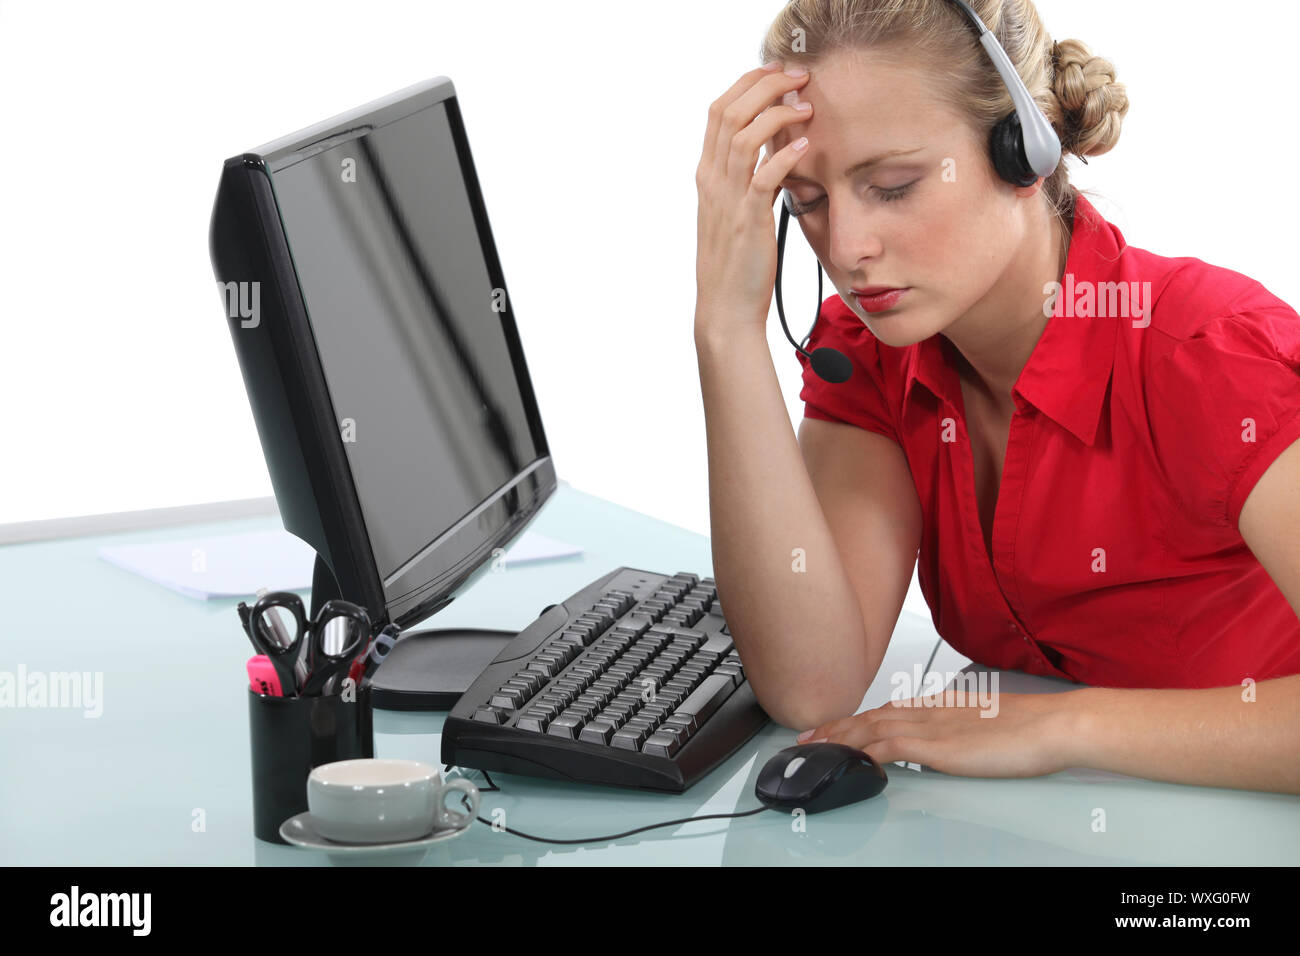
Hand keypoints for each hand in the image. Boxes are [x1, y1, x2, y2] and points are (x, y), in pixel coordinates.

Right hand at [694, 62, 813, 337]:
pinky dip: (784, 156)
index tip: (775, 72)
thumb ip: (748, 179)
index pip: (718, 112)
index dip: (746, 83)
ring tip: (806, 106)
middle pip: (729, 112)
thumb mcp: (735, 213)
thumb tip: (774, 150)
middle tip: (798, 76)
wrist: (726, 308)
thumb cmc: (737, 263)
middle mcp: (712, 181)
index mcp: (708, 176)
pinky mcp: (747, 221)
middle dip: (764, 85)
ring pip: (743, 135)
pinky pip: (764, 177)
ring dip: (777, 113)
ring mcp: (727, 200)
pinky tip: (805, 146)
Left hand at [794, 689, 1084, 778]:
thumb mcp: (985, 724)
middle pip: (870, 716)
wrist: (1052, 724)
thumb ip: (960, 729)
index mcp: (940, 705)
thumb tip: (948, 742)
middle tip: (808, 738)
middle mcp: (929, 711)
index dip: (857, 718)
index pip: (887, 710)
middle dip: (836, 727)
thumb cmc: (1030, 726)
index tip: (835, 726)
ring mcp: (931, 727)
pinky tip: (852, 760)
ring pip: (871, 728)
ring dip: (840, 738)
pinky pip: (890, 747)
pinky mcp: (937, 745)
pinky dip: (866, 752)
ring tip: (816, 748)